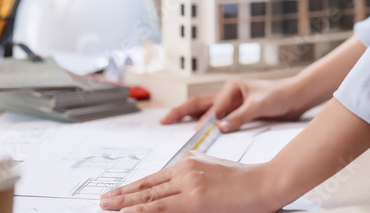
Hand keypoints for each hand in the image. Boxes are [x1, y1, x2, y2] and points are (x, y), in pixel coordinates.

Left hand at [99, 151, 282, 212]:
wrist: (266, 182)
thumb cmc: (246, 182)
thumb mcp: (215, 174)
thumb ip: (193, 181)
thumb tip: (173, 195)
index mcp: (191, 161)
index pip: (156, 177)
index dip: (135, 187)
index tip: (119, 193)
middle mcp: (186, 168)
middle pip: (148, 185)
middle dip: (123, 195)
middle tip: (103, 200)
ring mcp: (189, 183)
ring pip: (149, 196)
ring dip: (125, 203)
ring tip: (107, 206)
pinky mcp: (195, 198)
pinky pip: (161, 207)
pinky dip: (141, 210)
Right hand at [161, 77, 306, 131]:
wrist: (296, 97)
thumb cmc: (280, 95)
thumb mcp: (259, 106)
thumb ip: (239, 117)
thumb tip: (220, 126)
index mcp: (232, 87)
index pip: (213, 108)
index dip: (204, 122)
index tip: (195, 135)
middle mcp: (229, 93)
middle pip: (200, 103)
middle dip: (181, 112)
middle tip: (164, 120)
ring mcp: (232, 102)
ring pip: (205, 109)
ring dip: (189, 115)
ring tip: (171, 121)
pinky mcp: (237, 111)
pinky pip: (216, 117)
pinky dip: (204, 122)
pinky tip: (195, 128)